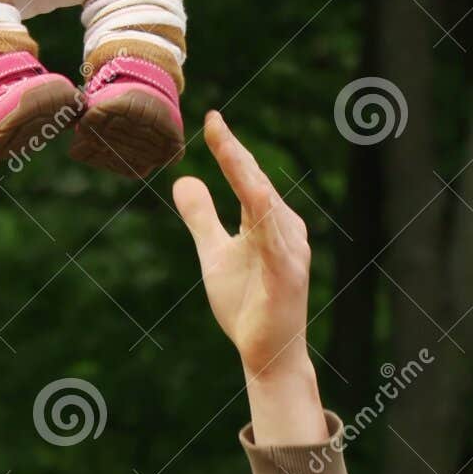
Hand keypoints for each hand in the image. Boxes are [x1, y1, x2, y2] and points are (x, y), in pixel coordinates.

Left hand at [173, 110, 325, 443]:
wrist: (265, 355)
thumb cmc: (247, 302)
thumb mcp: (214, 252)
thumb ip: (202, 217)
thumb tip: (183, 178)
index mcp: (268, 220)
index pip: (247, 176)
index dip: (229, 148)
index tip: (210, 118)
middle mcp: (284, 229)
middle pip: (256, 182)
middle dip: (235, 152)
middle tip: (213, 120)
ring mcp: (289, 252)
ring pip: (266, 205)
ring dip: (247, 175)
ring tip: (227, 146)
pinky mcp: (288, 276)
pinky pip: (274, 242)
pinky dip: (264, 218)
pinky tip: (255, 198)